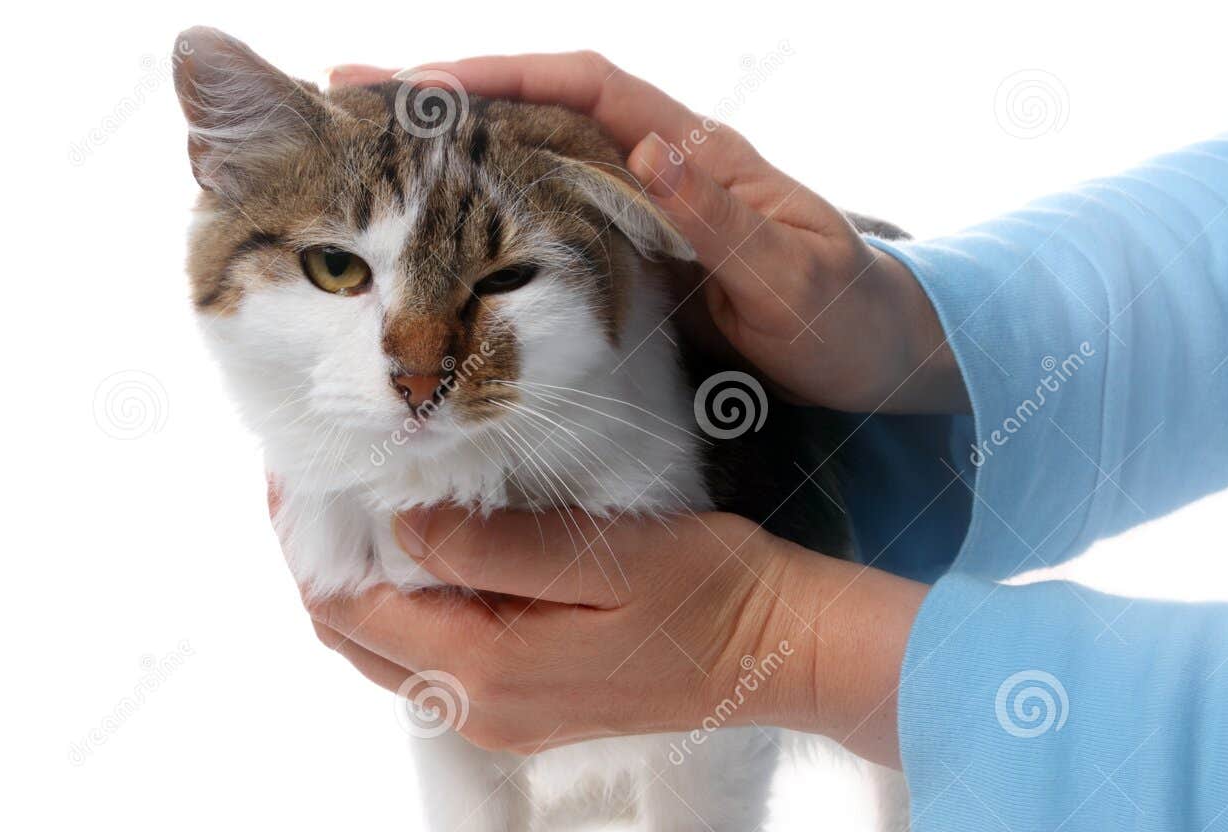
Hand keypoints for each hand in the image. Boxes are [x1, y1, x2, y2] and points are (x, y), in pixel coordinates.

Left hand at [300, 505, 926, 764]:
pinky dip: (408, 604)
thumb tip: (397, 522)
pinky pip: (433, 657)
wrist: (780, 653)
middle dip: (321, 560)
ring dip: (361, 583)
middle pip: (352, 637)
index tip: (293, 466)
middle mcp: (478, 710)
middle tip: (313, 476)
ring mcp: (502, 716)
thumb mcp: (603, 556)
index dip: (307, 540)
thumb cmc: (711, 593)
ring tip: (357, 501)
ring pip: (388, 650)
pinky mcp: (528, 706)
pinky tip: (424, 548)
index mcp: (486, 672)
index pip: (346, 609)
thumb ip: (491, 546)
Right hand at [330, 52, 965, 414]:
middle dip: (448, 107)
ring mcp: (637, 219)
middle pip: (537, 116)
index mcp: (697, 154)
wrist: (879, 357)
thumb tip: (657, 150)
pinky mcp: (630, 267)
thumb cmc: (850, 315)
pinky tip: (429, 242)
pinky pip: (544, 232)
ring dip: (450, 164)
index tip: (429, 85)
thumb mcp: (795, 275)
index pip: (588, 90)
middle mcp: (656, 173)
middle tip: (348, 104)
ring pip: (529, 171)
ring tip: (357, 162)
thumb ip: (727, 219)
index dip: (509, 77)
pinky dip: (483, 226)